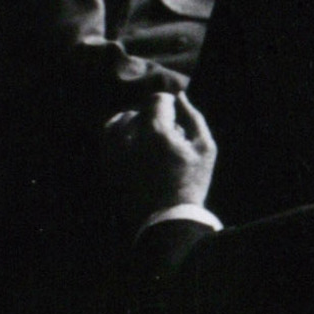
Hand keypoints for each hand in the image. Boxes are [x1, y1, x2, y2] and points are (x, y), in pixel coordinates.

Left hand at [103, 91, 217, 219]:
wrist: (168, 216)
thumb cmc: (192, 181)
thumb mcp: (205, 147)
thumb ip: (194, 117)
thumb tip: (180, 97)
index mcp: (156, 131)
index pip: (157, 99)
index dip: (170, 104)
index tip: (177, 116)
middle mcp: (130, 138)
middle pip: (138, 110)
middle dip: (153, 116)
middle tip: (167, 133)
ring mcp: (115, 152)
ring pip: (118, 122)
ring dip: (133, 124)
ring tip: (148, 137)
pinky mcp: (107, 165)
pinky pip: (107, 139)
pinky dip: (119, 136)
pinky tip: (134, 146)